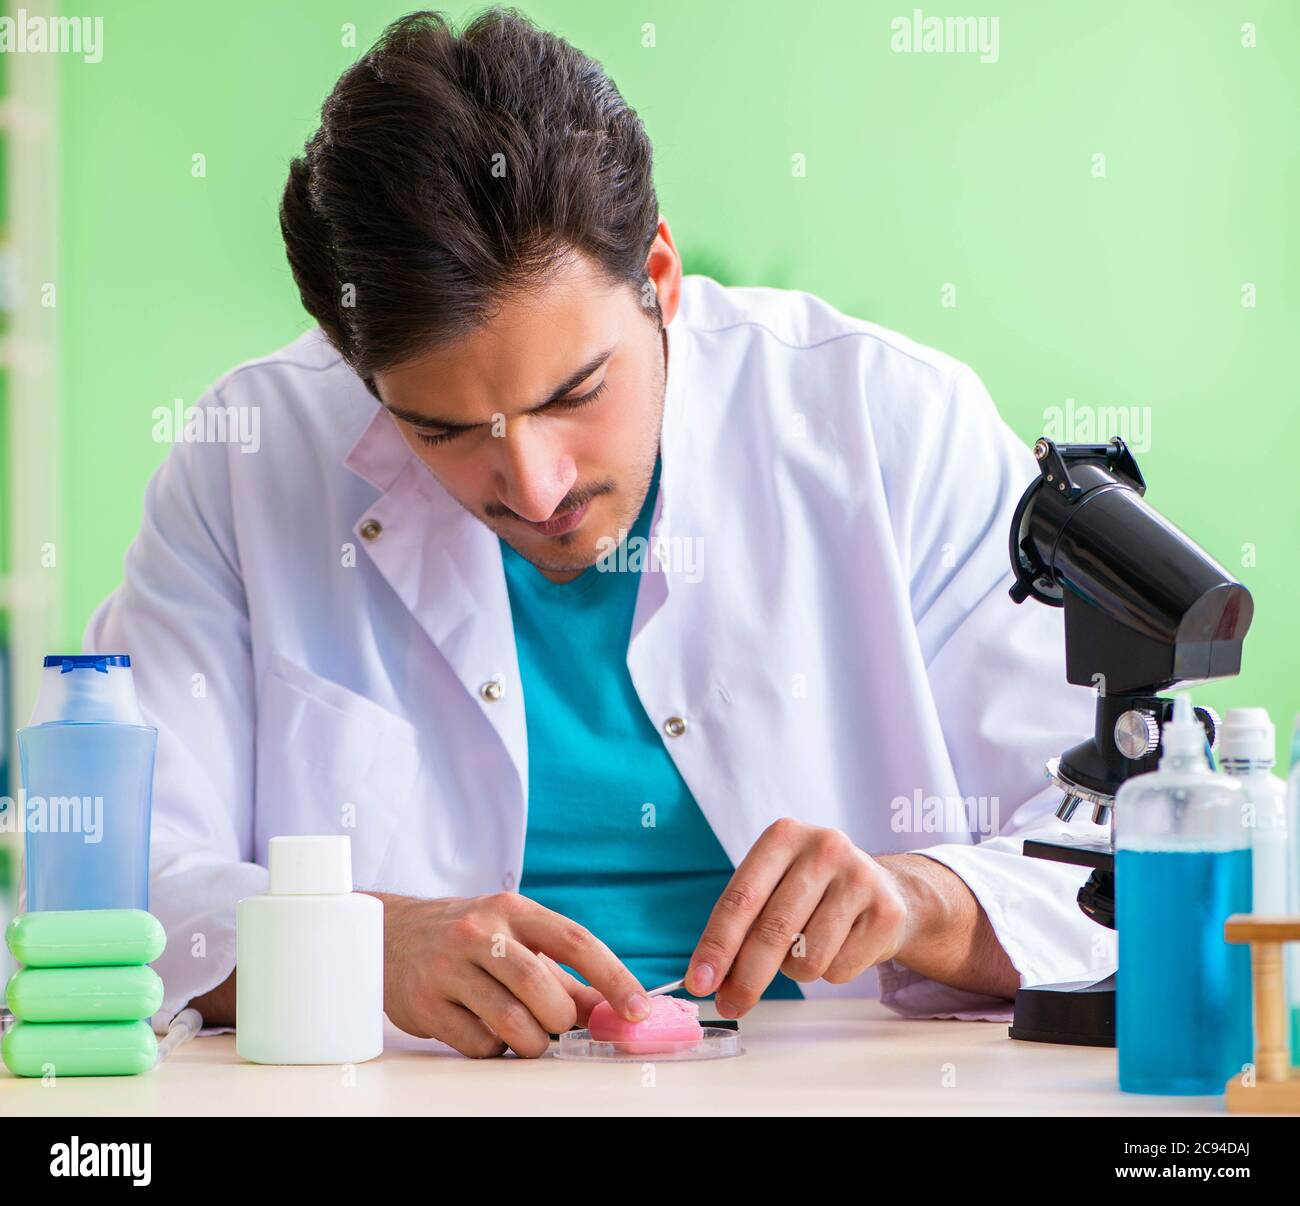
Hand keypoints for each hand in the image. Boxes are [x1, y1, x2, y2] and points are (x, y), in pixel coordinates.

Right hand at [376, 892, 649, 1057]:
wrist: (389, 933)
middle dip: (561, 1018)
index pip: (575, 941)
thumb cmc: (467, 938)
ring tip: (527, 1035)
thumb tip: (609, 1009)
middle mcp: (480, 932)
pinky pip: (479, 1044)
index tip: (637, 1008)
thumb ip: (563, 975)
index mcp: (512, 909)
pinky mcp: (425, 1003)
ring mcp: (448, 967)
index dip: (613, 977)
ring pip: (512, 1021)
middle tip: (558, 1024)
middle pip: (541, 987)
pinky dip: (495, 1049)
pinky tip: (486, 1031)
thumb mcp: (515, 939)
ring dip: (532, 1041)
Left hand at [685, 819, 908, 1015]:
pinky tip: (840, 945)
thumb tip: (710, 979)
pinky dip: (830, 971)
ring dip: (796, 970)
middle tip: (730, 1006)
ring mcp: (860, 877)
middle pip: (772, 931)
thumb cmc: (811, 891)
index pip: (741, 899)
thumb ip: (741, 925)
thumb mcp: (773, 887)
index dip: (717, 945)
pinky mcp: (886, 912)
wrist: (883, 888)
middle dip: (745, 978)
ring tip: (808, 945)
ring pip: (806, 958)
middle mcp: (824, 848)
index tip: (699, 982)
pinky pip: (839, 969)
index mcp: (784, 836)